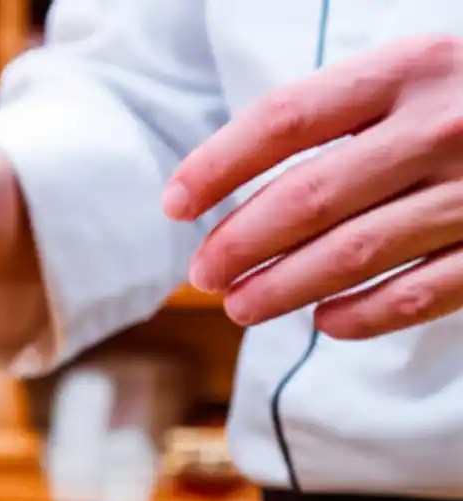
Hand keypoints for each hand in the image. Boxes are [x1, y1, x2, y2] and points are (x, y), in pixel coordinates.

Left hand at [164, 35, 462, 338]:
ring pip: (354, 252)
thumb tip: (229, 184)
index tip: (174, 203)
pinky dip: (363, 315)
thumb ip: (340, 114)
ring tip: (240, 306)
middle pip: (309, 194)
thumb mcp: (415, 75)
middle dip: (241, 241)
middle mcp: (444, 124)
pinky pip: (420, 293)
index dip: (216, 164)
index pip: (284, 119)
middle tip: (204, 272)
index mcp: (410, 68)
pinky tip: (324, 323)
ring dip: (284, 287)